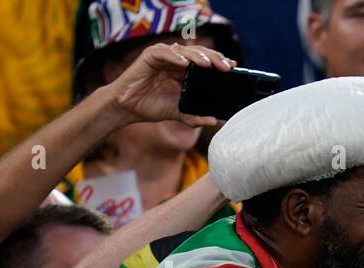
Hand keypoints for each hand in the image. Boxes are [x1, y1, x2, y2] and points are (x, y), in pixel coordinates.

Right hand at [105, 42, 234, 127]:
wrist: (129, 108)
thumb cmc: (153, 107)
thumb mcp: (180, 114)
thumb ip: (196, 116)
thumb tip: (216, 121)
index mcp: (186, 72)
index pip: (207, 63)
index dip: (220, 63)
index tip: (234, 68)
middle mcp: (177, 62)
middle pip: (200, 54)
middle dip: (214, 58)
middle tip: (226, 67)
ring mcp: (164, 57)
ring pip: (185, 50)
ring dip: (198, 56)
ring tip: (208, 64)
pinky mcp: (150, 55)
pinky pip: (164, 52)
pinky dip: (175, 57)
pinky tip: (185, 63)